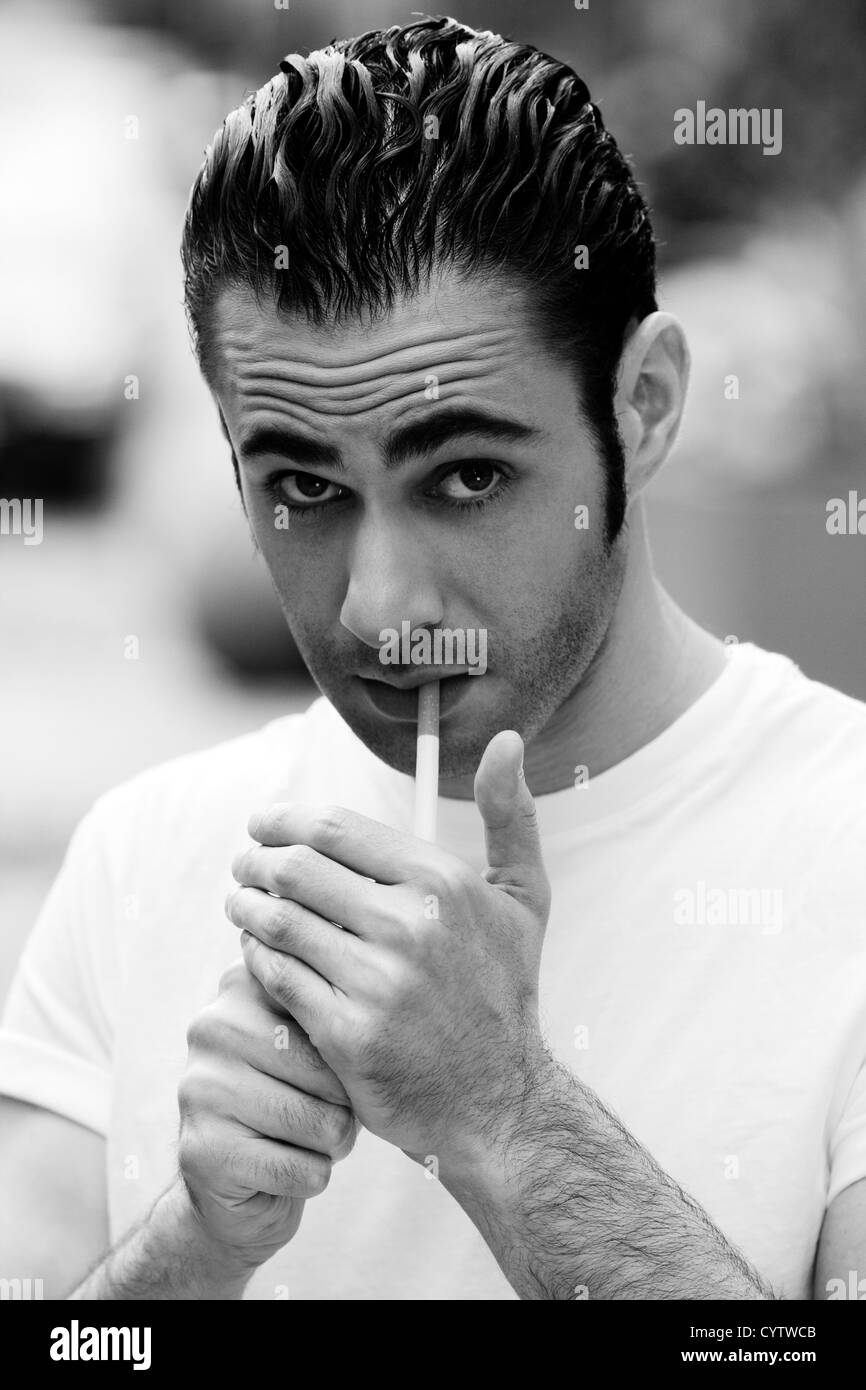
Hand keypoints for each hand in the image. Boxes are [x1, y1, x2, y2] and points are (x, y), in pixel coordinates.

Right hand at [178, 960, 357, 1271]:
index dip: (350, 1056)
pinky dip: (310, 1177)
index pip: (327, 1013)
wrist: (240, 1179)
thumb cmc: (294, 1098)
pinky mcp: (201, 1150)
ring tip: (310, 1142)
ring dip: (332, 1146)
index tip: (340, 1072)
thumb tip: (371, 1012)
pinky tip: (289, 1171)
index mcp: (242, 988)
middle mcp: (212, 1029)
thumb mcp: (314, 1044)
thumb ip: (331, 1017)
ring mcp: (200, 1088)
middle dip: (345, 1106)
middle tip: (328, 1116)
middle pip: (326, 1071)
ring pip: (319, 1124)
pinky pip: (297, 1169)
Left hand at [227, 730, 551, 1175]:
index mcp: (443, 882)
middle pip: (295, 869)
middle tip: (243, 862)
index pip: (333, 828)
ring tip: (241, 902)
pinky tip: (257, 952)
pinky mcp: (345, 1034)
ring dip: (245, 905)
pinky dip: (255, 957)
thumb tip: (505, 738)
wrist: (499, 1103)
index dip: (283, 820)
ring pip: (277, 921)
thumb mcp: (524, 898)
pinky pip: (275, 975)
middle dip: (255, 859)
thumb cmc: (504, 991)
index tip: (263, 824)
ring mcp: (376, 983)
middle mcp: (410, 926)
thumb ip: (511, 814)